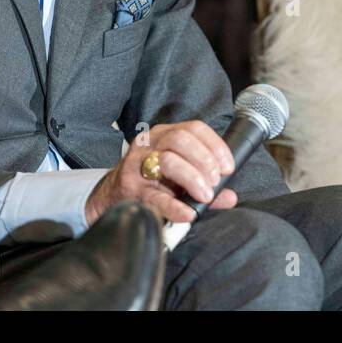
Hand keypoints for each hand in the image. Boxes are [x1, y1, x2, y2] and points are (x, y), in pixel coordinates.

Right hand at [85, 120, 237, 225]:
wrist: (112, 196)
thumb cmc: (150, 181)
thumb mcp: (178, 175)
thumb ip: (205, 184)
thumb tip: (230, 197)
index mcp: (164, 134)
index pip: (194, 128)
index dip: (215, 145)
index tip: (227, 167)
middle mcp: (150, 144)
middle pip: (180, 140)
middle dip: (204, 160)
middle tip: (215, 182)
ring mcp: (137, 165)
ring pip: (168, 160)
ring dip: (192, 178)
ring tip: (204, 196)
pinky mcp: (131, 189)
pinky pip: (155, 196)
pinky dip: (175, 206)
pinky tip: (188, 213)